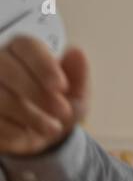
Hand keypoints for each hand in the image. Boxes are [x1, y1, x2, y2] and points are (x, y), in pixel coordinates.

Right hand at [0, 36, 89, 155]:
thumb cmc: (55, 107)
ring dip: (30, 114)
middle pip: (7, 67)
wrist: (38, 134)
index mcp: (22, 50)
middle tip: (63, 112)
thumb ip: (78, 75)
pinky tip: (26, 132)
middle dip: (38, 92)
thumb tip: (78, 53)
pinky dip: (13, 129)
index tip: (61, 87)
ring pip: (0, 95)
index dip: (44, 66)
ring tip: (53, 129)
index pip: (27, 46)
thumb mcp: (75, 95)